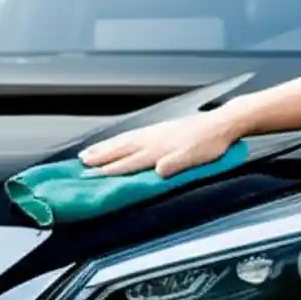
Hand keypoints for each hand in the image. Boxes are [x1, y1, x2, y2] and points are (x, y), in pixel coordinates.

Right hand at [78, 112, 239, 177]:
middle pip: (120, 149)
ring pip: (124, 141)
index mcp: (159, 150)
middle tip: (79, 163)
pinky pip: (132, 135)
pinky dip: (119, 139)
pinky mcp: (160, 129)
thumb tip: (158, 172)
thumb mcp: (196, 158)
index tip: (89, 176)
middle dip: (100, 157)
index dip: (110, 170)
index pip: (129, 162)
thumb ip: (176, 164)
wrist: (222, 123)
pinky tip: (118, 141)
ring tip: (88, 152)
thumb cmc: (210, 144)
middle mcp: (153, 140)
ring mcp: (155, 132)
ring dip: (105, 147)